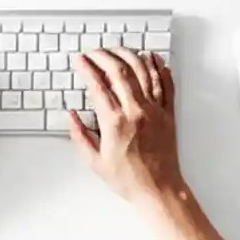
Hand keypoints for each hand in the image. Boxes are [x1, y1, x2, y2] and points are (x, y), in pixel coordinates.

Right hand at [72, 49, 224, 239]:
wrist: (158, 190)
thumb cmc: (129, 179)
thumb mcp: (94, 161)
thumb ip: (79, 135)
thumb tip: (70, 115)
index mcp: (115, 123)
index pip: (98, 85)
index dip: (87, 68)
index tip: (81, 60)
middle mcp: (136, 112)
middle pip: (120, 71)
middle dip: (105, 55)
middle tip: (95, 52)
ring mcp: (155, 110)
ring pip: (144, 72)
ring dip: (130, 55)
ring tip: (118, 49)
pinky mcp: (168, 114)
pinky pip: (166, 84)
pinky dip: (159, 67)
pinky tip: (152, 57)